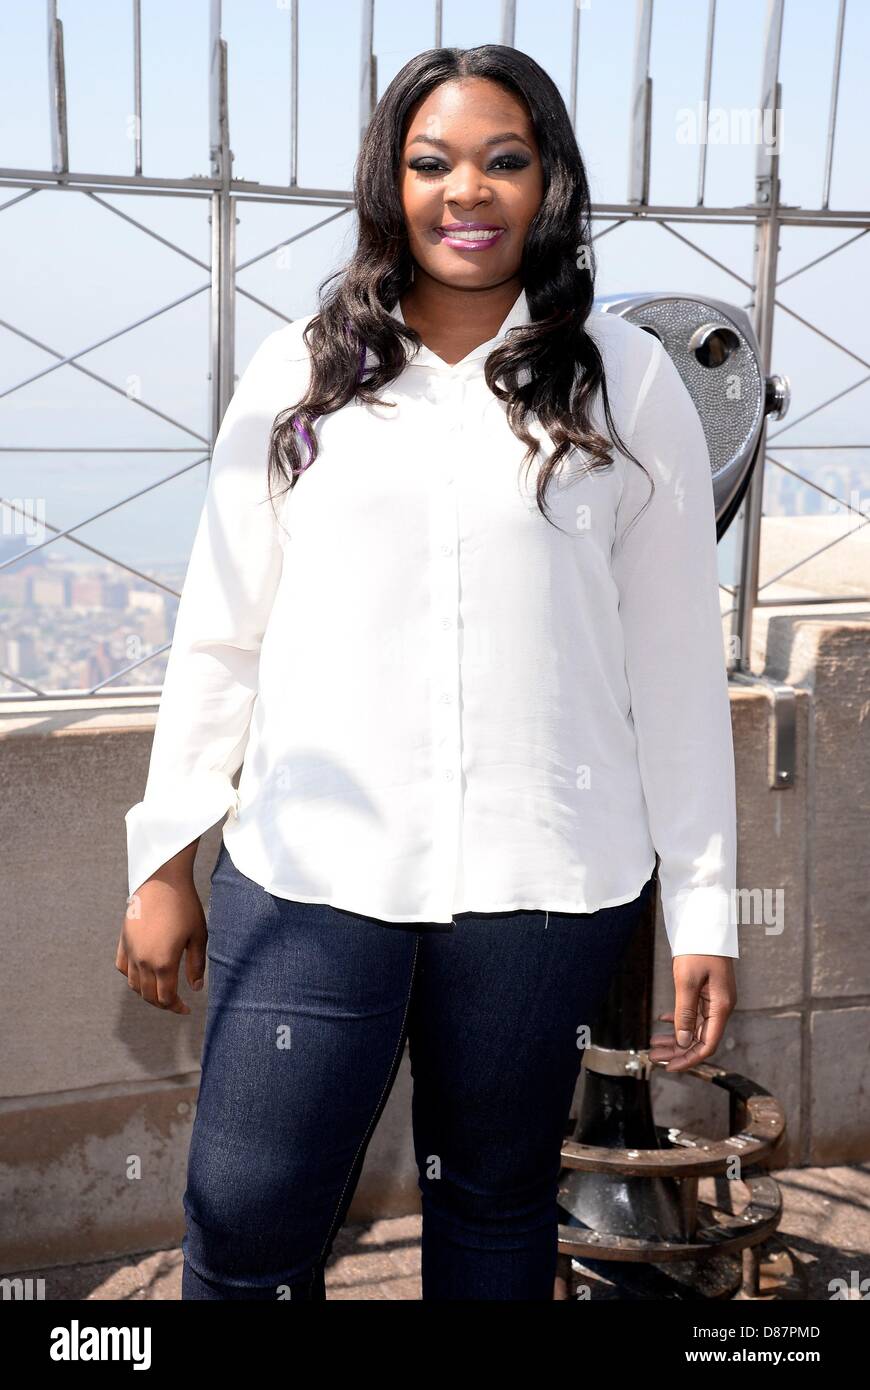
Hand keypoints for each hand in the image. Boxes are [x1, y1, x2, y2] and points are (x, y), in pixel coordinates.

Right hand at [116, 854, 206, 1015]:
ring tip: (160, 991)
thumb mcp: (198, 936)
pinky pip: (122, 967)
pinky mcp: (123, 940)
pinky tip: (142, 974)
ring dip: (146, 992)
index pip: (166, 997)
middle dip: (163, 1003)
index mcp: (163, 962)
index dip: (176, 1008)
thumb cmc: (185, 906)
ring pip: (134, 984)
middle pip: (148, 995)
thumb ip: (196, 965)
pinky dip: (131, 976)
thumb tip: (195, 988)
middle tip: (175, 1003)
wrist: (162, 881)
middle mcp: (142, 961)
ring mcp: (130, 951)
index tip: (186, 1009)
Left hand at [648, 955, 736, 1071]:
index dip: (689, 1059)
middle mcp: (721, 1006)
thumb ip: (685, 1012)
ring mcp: (715, 999)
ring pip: (695, 1027)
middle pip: (700, 1038)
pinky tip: (664, 1022)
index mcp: (721, 1006)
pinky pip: (694, 1013)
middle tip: (655, 1057)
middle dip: (678, 1051)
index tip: (670, 1067)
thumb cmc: (698, 948)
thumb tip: (683, 1041)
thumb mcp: (687, 981)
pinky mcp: (708, 992)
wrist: (706, 923)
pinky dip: (679, 1020)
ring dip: (676, 1038)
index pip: (707, 1044)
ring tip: (655, 1044)